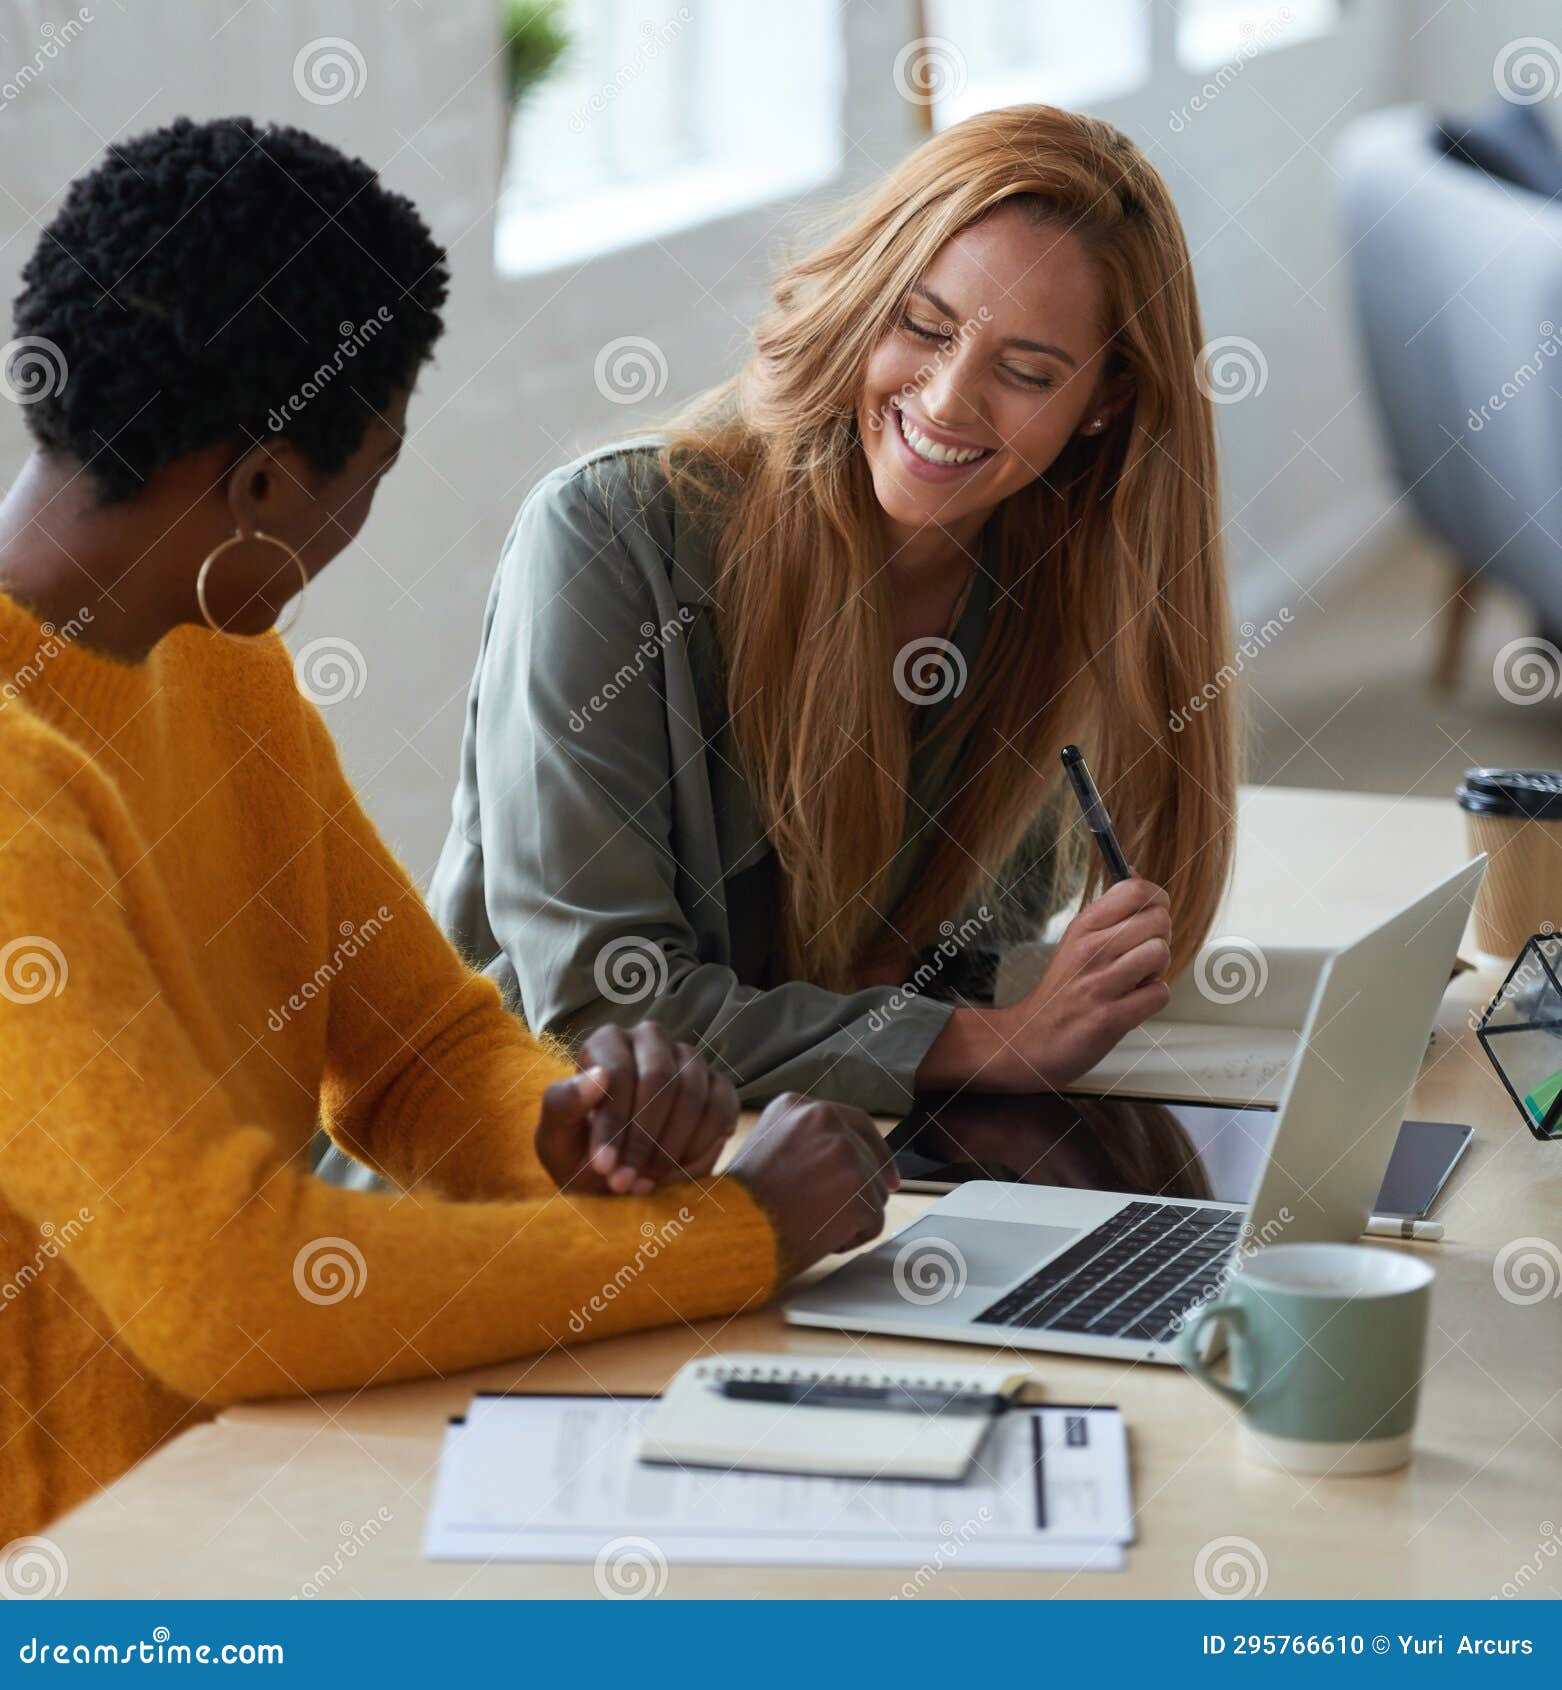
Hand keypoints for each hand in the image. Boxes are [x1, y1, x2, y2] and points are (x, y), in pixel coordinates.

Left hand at [534, 1022, 739, 1196]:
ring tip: (648, 1180)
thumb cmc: (581, 1155)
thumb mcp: (556, 1141)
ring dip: (671, 1148)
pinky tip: (676, 1172)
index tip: (604, 1168)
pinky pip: (722, 1110)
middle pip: (660, 1079)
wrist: (620, 1176)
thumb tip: (598, 1076)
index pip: (617, 1072)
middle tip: (627, 1182)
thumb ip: (563, 1106)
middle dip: (643, 1139)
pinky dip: (701, 1149)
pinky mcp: (719, 1086)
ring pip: (693, 1095)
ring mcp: (690, 1060)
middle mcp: (651, 1040)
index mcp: (607, 1042)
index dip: (612, 1124)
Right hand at [725, 1093, 899, 1279]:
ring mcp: (845, 1155)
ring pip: (875, 1192)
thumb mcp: (765, 1147)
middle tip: (840, 1215)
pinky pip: (874, 1222)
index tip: (887, 1174)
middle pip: (869, 1158)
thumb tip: (847, 1158)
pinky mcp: (859, 1192)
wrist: (726, 1233)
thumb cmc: (739, 1203)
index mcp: (796, 1106)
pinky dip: (853, 1238)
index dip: (874, 1150)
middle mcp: (824, 1120)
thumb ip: (805, 1141)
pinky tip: (818, 1237)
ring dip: (852, 1216)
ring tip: (810, 1224)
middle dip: (862, 1190)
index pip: (854, 1122)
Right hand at [996, 877, 1171, 1086]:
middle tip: (1140, 954)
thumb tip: (1135, 872)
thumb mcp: (1077, 939)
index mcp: (1083, 926)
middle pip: (1157, 920)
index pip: (1136, 890)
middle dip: (1159, 937)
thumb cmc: (1063, 989)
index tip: (1152, 912)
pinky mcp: (1110, 1017)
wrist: (1033, 1039)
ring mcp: (1100, 984)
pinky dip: (1152, 999)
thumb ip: (1109, 910)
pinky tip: (1131, 1001)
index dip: (1156, 899)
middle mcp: (1090, 950)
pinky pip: (1159, 993)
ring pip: (1161, 953)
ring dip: (1156, 969)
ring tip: (1135, 979)